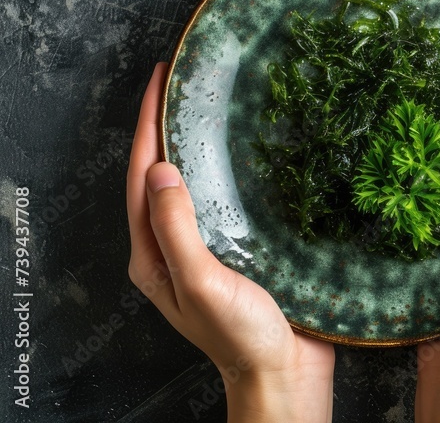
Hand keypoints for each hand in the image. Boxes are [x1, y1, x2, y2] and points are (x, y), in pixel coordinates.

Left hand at [126, 63, 335, 422]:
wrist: (286, 373)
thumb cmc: (241, 337)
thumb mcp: (200, 283)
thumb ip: (176, 229)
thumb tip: (160, 169)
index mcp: (153, 255)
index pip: (140, 177)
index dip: (145, 125)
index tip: (157, 79)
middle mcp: (175, 247)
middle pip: (163, 175)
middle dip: (166, 126)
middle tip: (184, 81)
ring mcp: (210, 248)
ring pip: (198, 184)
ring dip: (199, 144)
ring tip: (212, 105)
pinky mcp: (243, 250)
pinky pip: (230, 200)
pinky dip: (234, 169)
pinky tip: (252, 152)